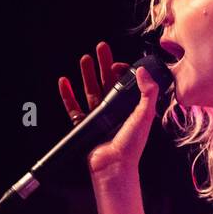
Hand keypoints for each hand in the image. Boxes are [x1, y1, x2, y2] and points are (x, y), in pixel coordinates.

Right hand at [57, 41, 159, 182]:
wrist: (114, 166)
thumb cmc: (131, 145)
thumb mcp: (145, 116)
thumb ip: (147, 93)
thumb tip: (142, 71)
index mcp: (131, 107)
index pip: (126, 83)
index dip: (122, 71)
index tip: (117, 64)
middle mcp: (115, 110)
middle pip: (107, 82)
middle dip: (104, 64)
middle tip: (101, 47)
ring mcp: (98, 117)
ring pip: (91, 90)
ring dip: (87, 74)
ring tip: (84, 58)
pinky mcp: (84, 126)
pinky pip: (73, 107)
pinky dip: (67, 95)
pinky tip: (64, 82)